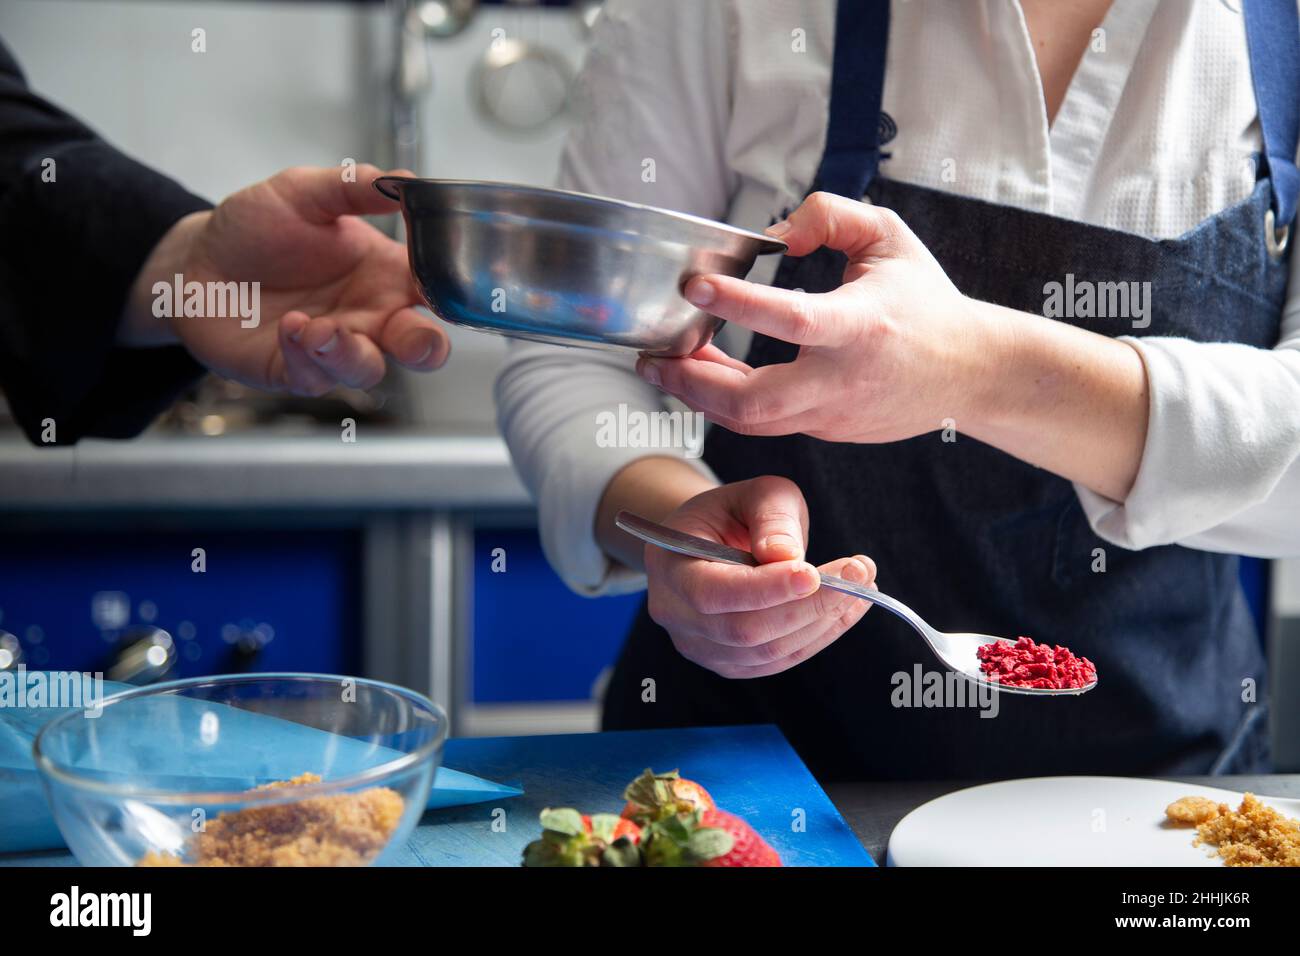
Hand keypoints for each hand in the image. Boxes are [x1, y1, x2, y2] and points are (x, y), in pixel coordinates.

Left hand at [122, 164, 449, 394]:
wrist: (196, 263)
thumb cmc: (255, 230)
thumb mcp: (302, 192)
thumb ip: (352, 187)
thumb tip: (406, 180)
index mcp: (384, 274)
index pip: (436, 289)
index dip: (454, 292)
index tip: (452, 282)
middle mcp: (368, 316)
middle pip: (419, 345)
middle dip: (426, 348)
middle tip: (415, 340)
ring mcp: (334, 347)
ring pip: (368, 369)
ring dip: (352, 354)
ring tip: (319, 328)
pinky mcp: (295, 370)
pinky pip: (315, 378)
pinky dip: (308, 358)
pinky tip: (292, 329)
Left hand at [636, 191, 1149, 501]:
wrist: (971, 373)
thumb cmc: (925, 300)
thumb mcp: (888, 236)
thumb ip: (829, 215)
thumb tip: (772, 235)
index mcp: (862, 326)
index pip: (793, 319)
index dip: (739, 305)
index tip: (694, 286)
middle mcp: (843, 380)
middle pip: (754, 402)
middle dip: (693, 383)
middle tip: (651, 356)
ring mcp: (832, 414)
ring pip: (751, 422)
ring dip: (700, 395)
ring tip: (666, 363)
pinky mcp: (825, 431)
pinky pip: (766, 422)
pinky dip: (729, 402)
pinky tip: (704, 375)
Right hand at [642, 475, 875, 678]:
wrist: (713, 542)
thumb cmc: (734, 513)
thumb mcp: (754, 494)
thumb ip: (770, 516)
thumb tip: (786, 555)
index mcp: (670, 565)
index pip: (713, 592)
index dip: (764, 589)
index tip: (813, 573)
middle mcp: (676, 614)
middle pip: (744, 630)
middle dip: (809, 605)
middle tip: (859, 574)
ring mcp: (701, 646)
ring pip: (767, 651)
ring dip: (822, 622)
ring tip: (862, 586)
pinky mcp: (731, 663)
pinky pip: (779, 661)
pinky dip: (820, 636)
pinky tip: (847, 607)